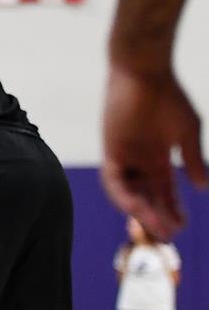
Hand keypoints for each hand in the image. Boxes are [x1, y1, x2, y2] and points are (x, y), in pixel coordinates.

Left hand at [102, 62, 208, 238]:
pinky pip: (114, 181)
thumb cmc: (168, 98)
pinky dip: (124, 196)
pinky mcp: (111, 150)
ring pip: (130, 193)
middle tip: (169, 236)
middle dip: (158, 216)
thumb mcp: (186, 133)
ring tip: (157, 228)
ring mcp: (125, 156)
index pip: (164, 191)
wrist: (144, 73)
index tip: (182, 226)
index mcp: (159, 157)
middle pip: (147, 196)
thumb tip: (202, 187)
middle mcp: (140, 161)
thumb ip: (192, 160)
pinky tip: (137, 209)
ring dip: (142, 211)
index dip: (172, 209)